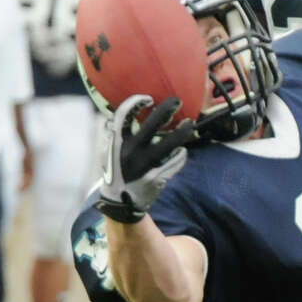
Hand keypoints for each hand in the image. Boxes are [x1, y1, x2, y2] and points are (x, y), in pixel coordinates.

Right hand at [97, 95, 193, 223]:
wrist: (119, 203)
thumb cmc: (117, 171)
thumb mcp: (110, 152)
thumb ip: (119, 135)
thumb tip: (131, 112)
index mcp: (116, 144)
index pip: (122, 116)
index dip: (135, 103)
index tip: (148, 98)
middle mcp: (130, 153)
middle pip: (151, 125)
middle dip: (166, 109)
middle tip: (177, 101)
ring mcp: (144, 166)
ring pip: (169, 144)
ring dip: (183, 132)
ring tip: (190, 124)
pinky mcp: (157, 178)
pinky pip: (175, 162)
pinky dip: (181, 155)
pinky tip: (182, 150)